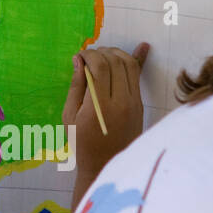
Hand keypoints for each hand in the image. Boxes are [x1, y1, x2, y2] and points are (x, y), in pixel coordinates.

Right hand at [62, 42, 149, 178]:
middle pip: (115, 63)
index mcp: (99, 107)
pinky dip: (138, 60)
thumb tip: (79, 60)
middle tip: (89, 56)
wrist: (105, 166)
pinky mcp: (139, 105)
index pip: (100, 67)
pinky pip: (139, 77)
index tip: (80, 55)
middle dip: (101, 52)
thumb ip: (76, 86)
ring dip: (116, 54)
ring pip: (130, 66)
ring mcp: (133, 103)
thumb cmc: (82, 143)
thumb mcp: (70, 116)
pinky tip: (143, 46)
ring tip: (103, 55)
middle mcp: (120, 102)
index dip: (89, 55)